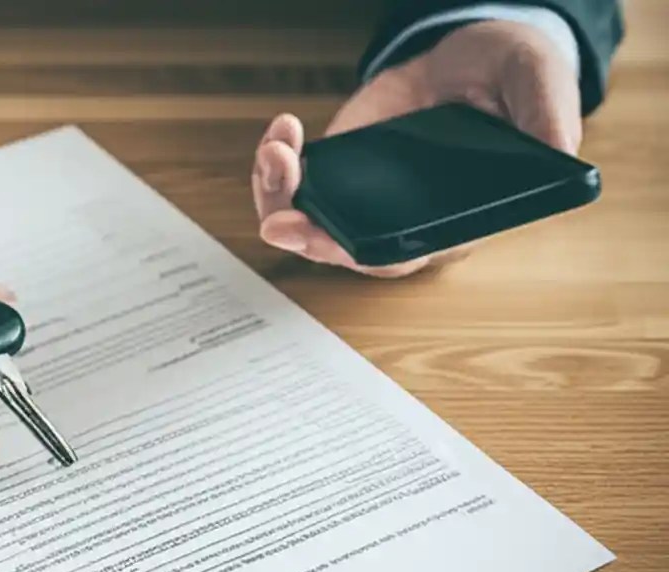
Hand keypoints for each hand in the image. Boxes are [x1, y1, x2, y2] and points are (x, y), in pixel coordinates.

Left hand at [252, 20, 581, 276]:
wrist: (472, 53)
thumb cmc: (511, 77)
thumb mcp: (538, 80)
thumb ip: (547, 114)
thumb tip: (559, 150)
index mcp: (457, 217)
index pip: (404, 253)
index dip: (361, 254)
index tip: (325, 238)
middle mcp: (405, 219)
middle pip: (344, 248)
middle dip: (306, 236)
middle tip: (279, 217)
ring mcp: (367, 197)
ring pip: (310, 221)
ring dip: (278, 196)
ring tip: (277, 151)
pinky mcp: (340, 170)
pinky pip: (297, 186)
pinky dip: (277, 167)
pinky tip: (282, 132)